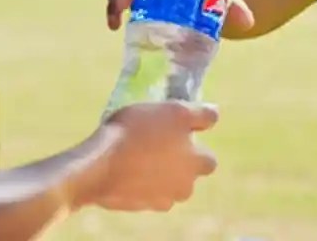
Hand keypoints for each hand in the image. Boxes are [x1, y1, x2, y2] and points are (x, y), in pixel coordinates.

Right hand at [84, 102, 219, 211]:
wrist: (100, 164)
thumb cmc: (138, 131)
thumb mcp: (173, 111)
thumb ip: (200, 114)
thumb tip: (215, 113)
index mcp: (198, 163)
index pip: (209, 158)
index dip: (195, 144)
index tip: (177, 132)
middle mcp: (185, 185)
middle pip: (188, 174)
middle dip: (178, 162)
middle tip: (157, 143)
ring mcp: (162, 199)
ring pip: (167, 185)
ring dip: (160, 173)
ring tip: (139, 154)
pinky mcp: (141, 206)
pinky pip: (147, 192)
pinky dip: (141, 183)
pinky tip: (127, 168)